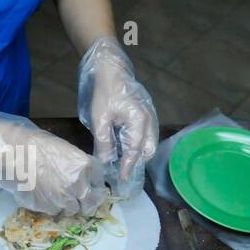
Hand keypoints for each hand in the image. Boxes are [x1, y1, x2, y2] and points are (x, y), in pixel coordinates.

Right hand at [0, 100, 107, 215]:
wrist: (12, 155)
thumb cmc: (35, 145)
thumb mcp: (63, 150)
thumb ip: (77, 165)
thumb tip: (82, 178)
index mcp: (85, 166)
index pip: (100, 181)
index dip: (96, 185)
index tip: (94, 187)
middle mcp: (79, 185)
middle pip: (91, 203)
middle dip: (88, 203)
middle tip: (84, 202)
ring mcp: (63, 199)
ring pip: (72, 210)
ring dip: (68, 205)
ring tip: (57, 195)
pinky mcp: (47, 208)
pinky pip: (55, 211)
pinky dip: (52, 207)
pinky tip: (43, 195)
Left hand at [77, 36, 158, 194]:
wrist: (111, 69)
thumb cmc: (104, 91)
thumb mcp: (99, 118)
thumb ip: (104, 142)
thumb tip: (106, 162)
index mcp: (139, 121)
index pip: (135, 151)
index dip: (128, 167)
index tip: (122, 180)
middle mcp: (149, 120)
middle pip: (148, 149)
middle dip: (137, 162)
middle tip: (122, 172)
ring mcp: (150, 116)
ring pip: (148, 143)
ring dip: (138, 154)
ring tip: (122, 163)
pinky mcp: (146, 114)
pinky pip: (146, 134)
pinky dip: (138, 144)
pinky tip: (124, 147)